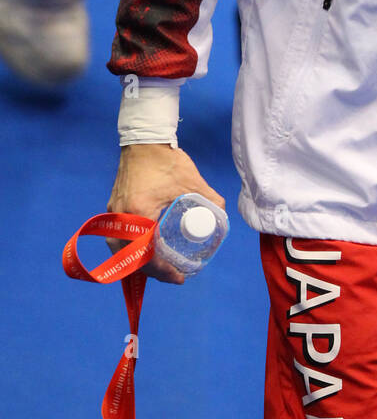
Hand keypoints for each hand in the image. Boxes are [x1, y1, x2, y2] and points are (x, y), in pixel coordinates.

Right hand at [106, 143, 225, 284]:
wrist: (143, 141)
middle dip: (152, 272)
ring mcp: (113, 214)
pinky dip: (130, 251)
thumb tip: (222, 216)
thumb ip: (210, 199)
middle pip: (131, 258)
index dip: (163, 271)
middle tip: (173, 275)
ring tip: (161, 267)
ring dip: (139, 263)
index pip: (147, 253)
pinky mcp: (112, 210)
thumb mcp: (191, 181)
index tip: (179, 277)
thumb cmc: (166, 161)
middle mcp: (120, 218)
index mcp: (137, 213)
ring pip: (121, 252)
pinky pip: (118, 239)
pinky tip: (146, 252)